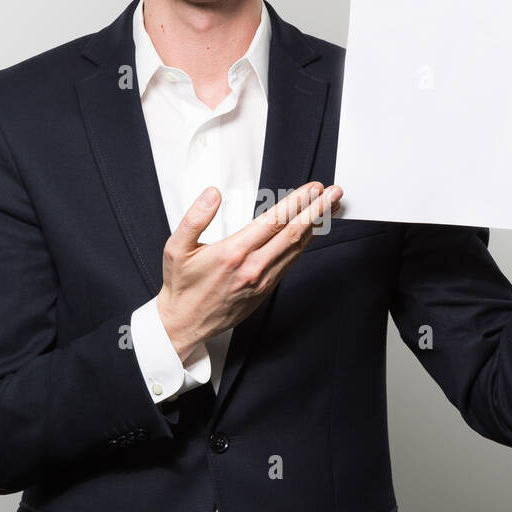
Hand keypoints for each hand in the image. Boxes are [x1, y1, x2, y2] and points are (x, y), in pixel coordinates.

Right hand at [156, 181, 342, 362]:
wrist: (184, 324)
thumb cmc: (181, 285)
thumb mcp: (176, 247)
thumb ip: (195, 218)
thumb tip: (212, 194)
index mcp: (233, 253)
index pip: (274, 220)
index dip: (298, 201)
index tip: (313, 188)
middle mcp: (253, 267)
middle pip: (294, 233)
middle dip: (317, 210)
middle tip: (334, 193)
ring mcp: (262, 281)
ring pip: (296, 249)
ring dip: (316, 226)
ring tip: (330, 208)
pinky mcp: (264, 291)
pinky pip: (290, 263)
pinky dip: (304, 245)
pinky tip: (311, 233)